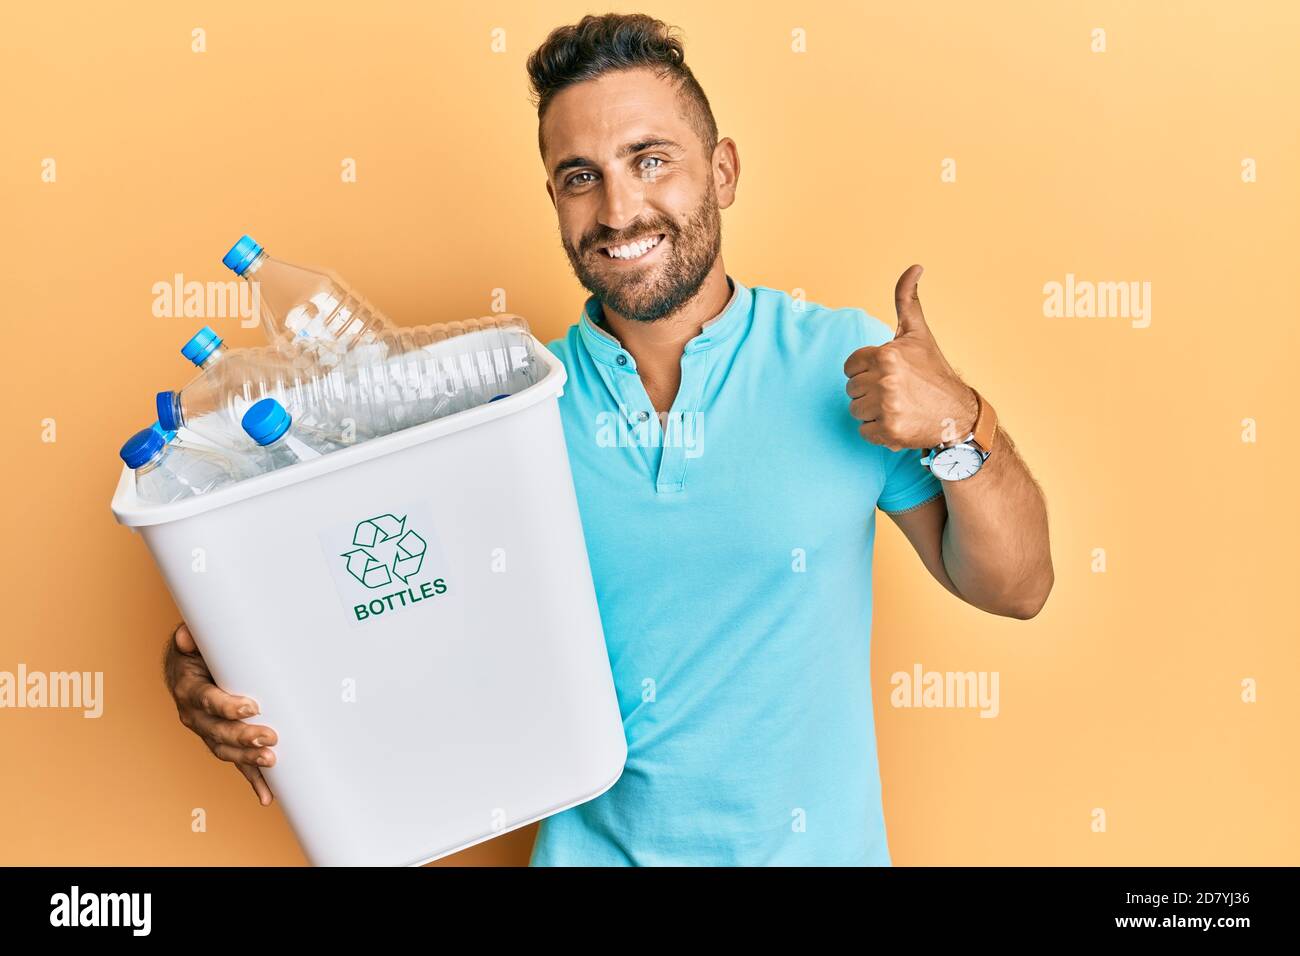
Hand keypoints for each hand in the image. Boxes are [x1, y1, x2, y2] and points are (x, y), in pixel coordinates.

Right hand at [165, 622, 277, 805]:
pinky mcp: (221, 741)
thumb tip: (187, 636)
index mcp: (188, 690)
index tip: (251, 707)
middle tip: (270, 738)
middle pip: (218, 731)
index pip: (207, 701)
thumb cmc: (197, 652)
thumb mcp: (192, 641)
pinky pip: (237, 762)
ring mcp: (207, 732)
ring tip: (271, 761)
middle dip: (244, 737)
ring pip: (226, 751)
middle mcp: (194, 716)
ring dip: (249, 759)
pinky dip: (252, 779)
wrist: (187, 666)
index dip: (227, 706)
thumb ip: (191, 639)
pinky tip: (267, 795)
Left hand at [844, 264, 977, 451]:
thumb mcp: (918, 334)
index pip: (851, 366)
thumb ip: (906, 300)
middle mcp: (885, 380)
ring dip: (872, 412)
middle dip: (869, 391)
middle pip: (851, 389)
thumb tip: (915, 266)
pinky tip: (899, 422)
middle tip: (897, 391)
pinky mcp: (888, 431)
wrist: (958, 414)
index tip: (888, 373)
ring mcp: (886, 407)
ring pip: (855, 410)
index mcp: (886, 354)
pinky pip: (863, 431)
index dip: (866, 370)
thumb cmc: (933, 372)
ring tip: (898, 406)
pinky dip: (878, 432)